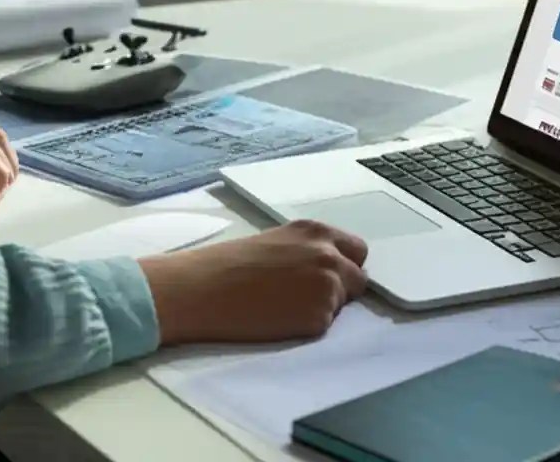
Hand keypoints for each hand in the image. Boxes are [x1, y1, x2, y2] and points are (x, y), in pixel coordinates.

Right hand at [139, 220, 368, 344]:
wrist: (201, 289)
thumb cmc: (227, 265)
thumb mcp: (276, 243)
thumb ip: (306, 251)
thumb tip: (325, 270)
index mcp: (316, 232)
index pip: (356, 250)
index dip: (344, 266)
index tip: (329, 277)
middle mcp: (329, 255)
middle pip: (359, 279)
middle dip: (342, 290)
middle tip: (307, 298)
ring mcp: (327, 286)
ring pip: (341, 305)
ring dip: (322, 309)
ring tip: (282, 308)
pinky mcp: (319, 317)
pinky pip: (324, 326)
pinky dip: (307, 327)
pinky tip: (278, 320)